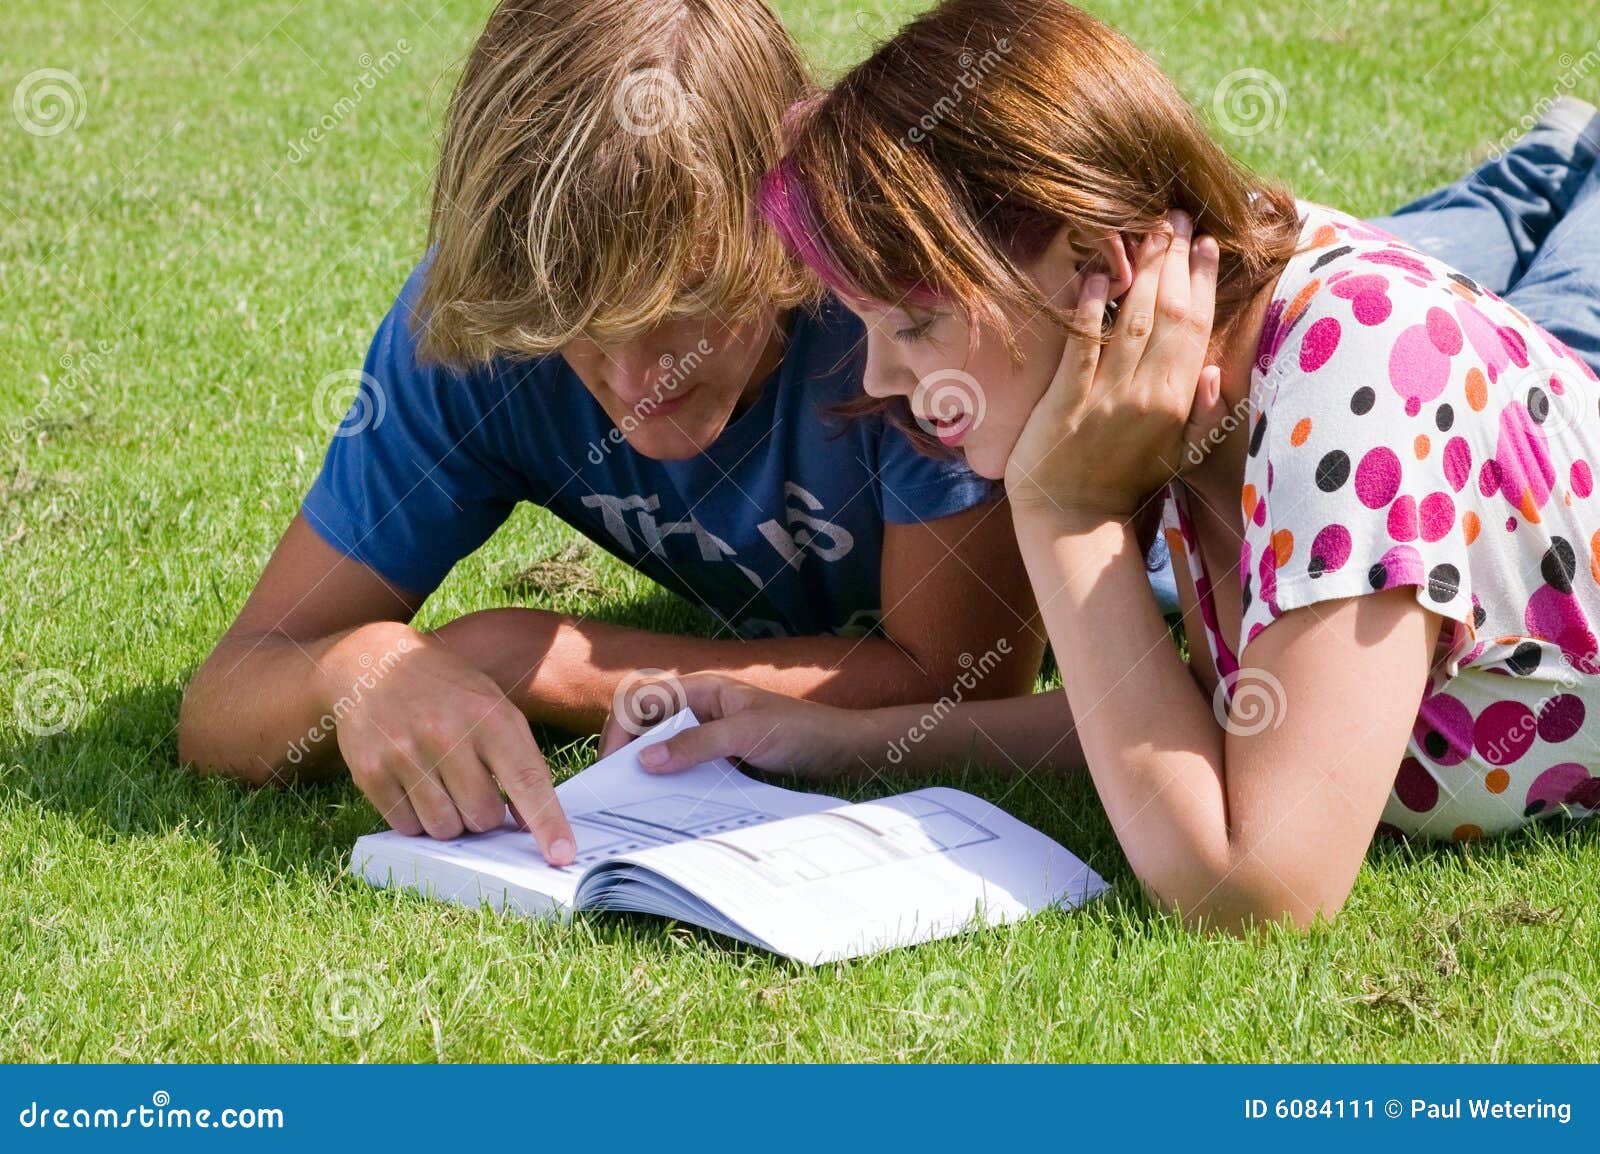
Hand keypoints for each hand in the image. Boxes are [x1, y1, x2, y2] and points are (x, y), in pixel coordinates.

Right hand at [325, 621, 575, 863]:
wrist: (376, 666)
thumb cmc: (448, 693)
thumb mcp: (494, 709)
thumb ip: (519, 761)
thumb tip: (528, 823)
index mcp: (489, 717)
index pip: (527, 780)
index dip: (547, 822)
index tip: (562, 855)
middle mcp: (447, 735)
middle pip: (482, 817)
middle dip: (483, 812)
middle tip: (469, 781)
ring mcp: (404, 755)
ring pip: (444, 828)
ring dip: (449, 818)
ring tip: (440, 781)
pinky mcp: (370, 773)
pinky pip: (406, 827)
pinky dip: (415, 817)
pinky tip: (412, 782)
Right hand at [598, 672, 866, 778]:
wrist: (841, 751)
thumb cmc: (801, 731)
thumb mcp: (747, 734)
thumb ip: (697, 743)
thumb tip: (646, 760)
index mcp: (702, 688)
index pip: (643, 699)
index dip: (620, 727)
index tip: (612, 763)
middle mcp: (700, 708)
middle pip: (645, 724)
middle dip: (625, 749)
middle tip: (614, 787)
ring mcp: (709, 734)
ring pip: (662, 748)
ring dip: (645, 769)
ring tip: (631, 800)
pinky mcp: (719, 759)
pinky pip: (684, 767)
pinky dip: (669, 782)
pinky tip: (665, 804)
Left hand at [1004, 211, 1224, 520]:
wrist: (1073, 517)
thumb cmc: (1129, 481)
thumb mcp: (1183, 455)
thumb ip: (1208, 415)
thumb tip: (1220, 371)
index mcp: (1179, 401)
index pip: (1198, 326)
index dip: (1205, 280)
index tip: (1208, 242)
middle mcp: (1148, 393)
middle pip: (1170, 312)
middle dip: (1176, 258)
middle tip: (1178, 215)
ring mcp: (1106, 395)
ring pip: (1132, 319)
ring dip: (1143, 269)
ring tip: (1149, 228)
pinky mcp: (1067, 401)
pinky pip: (1083, 346)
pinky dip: (1093, 307)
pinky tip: (1100, 272)